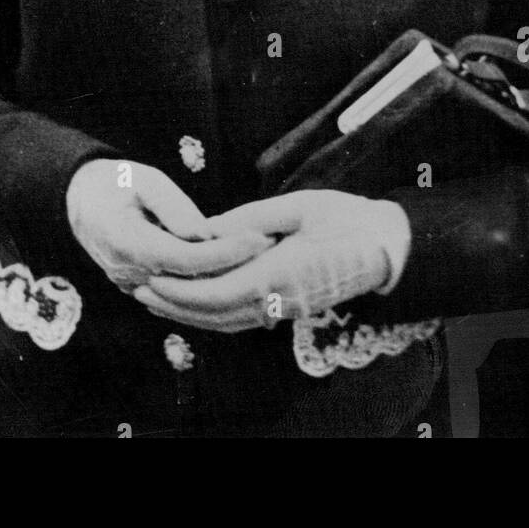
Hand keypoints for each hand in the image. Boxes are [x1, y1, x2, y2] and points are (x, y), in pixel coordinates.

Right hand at [66, 159, 273, 293]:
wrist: (77, 201)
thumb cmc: (113, 182)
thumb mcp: (142, 179)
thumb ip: (173, 206)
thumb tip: (204, 233)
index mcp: (129, 244)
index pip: (188, 259)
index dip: (226, 251)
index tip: (258, 236)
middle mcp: (131, 275)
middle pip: (193, 282)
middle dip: (235, 267)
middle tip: (273, 246)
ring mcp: (134, 286)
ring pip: (189, 294)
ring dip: (227, 278)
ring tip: (264, 257)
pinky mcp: (142, 289)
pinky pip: (180, 294)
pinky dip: (209, 284)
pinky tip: (240, 269)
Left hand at [133, 189, 409, 331]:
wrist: (388, 247)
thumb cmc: (347, 219)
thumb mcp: (298, 206)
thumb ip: (251, 219)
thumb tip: (208, 229)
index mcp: (278, 274)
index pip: (217, 292)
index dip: (180, 290)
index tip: (151, 278)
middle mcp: (278, 300)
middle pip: (216, 315)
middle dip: (175, 305)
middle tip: (141, 291)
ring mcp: (286, 309)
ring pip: (228, 322)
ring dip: (190, 315)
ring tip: (160, 300)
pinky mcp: (290, 308)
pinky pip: (244, 319)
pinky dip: (215, 315)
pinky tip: (198, 304)